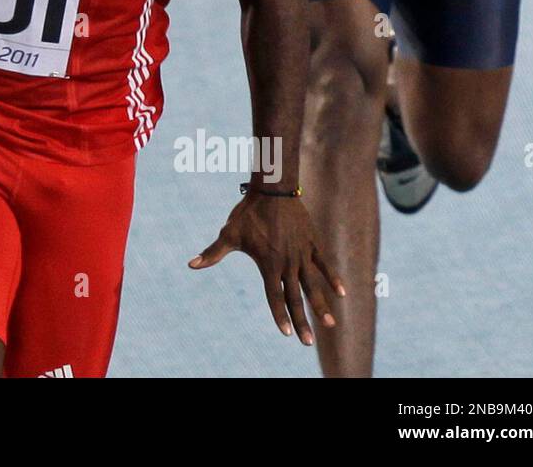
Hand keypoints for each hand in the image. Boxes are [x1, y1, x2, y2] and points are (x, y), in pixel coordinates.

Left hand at [189, 192, 344, 345]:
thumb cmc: (248, 213)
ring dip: (321, 305)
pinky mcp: (312, 244)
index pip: (274, 296)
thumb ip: (213, 253)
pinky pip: (324, 265)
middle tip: (308, 342)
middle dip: (303, 321)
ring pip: (314, 285)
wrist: (273, 190)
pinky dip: (333, 279)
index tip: (287, 333)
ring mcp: (302, 254)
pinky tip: (342, 293)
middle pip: (296, 297)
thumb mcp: (229, 234)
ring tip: (330, 325)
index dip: (280, 316)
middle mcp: (288, 263)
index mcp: (268, 264)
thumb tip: (190, 265)